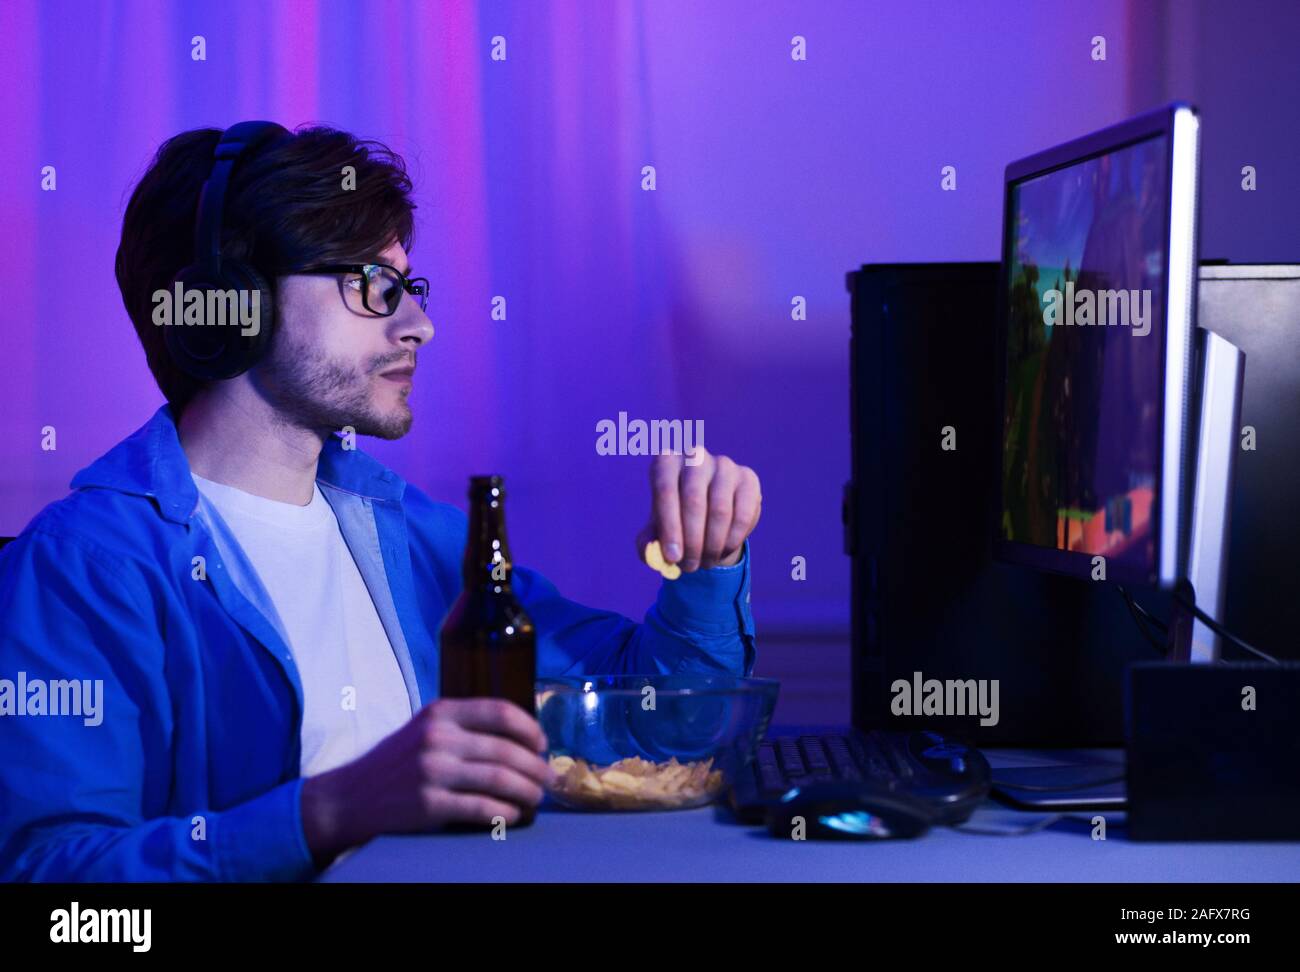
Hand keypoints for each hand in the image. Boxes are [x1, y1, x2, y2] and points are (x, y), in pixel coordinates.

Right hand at [300, 698, 553, 866]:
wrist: (351, 797)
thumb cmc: (397, 762)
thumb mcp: (425, 728)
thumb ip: (464, 725)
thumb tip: (520, 738)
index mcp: (440, 712)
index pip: (500, 712)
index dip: (530, 728)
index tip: (542, 743)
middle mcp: (437, 738)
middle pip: (505, 749)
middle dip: (535, 766)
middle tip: (548, 778)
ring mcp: (432, 771)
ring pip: (499, 778)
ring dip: (527, 790)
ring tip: (536, 797)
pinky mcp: (428, 804)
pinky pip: (481, 807)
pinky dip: (505, 811)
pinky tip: (513, 814)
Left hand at [636, 447, 761, 572]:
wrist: (708, 514)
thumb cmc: (675, 521)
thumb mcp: (656, 534)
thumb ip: (647, 545)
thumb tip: (652, 554)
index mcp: (666, 463)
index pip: (665, 491)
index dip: (669, 527)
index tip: (672, 558)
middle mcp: (695, 457)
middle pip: (693, 500)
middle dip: (692, 541)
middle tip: (689, 567)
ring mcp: (724, 465)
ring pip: (720, 510)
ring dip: (712, 545)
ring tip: (705, 562)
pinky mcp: (748, 479)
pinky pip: (743, 515)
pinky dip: (732, 540)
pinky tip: (723, 550)